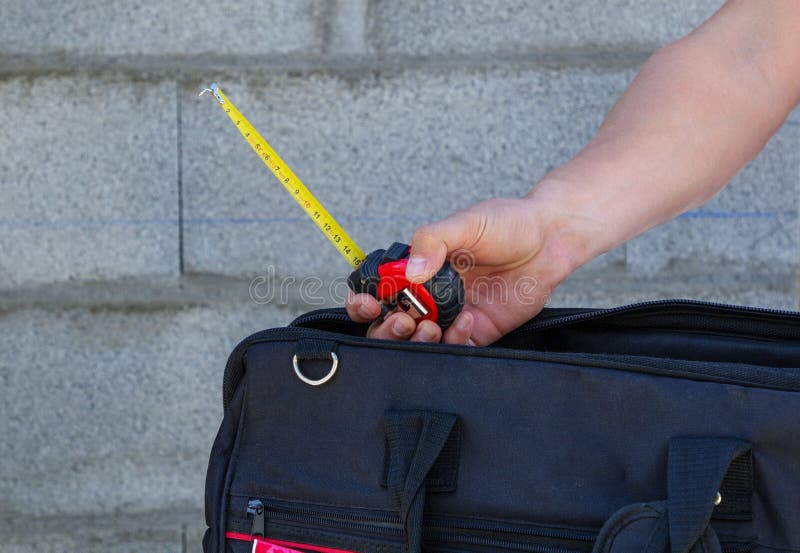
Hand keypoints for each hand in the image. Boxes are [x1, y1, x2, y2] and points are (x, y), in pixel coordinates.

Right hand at [346, 191, 599, 344]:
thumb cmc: (507, 223)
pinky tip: (466, 322)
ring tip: (431, 325)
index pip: (378, 289)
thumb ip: (433, 240)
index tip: (369, 304)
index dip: (364, 301)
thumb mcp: (465, 223)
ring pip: (419, 342)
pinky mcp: (476, 330)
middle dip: (388, 328)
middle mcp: (429, 293)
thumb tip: (410, 271)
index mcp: (417, 267)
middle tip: (403, 321)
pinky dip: (454, 341)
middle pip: (390, 323)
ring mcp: (451, 314)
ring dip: (418, 340)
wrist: (550, 239)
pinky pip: (455, 348)